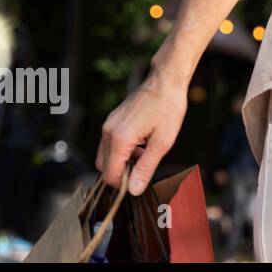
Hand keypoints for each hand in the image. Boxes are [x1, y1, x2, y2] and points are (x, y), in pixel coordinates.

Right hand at [95, 69, 189, 194]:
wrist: (166, 80)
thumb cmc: (168, 108)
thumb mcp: (163, 142)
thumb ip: (146, 167)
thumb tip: (134, 190)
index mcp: (119, 139)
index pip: (110, 175)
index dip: (123, 185)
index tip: (139, 183)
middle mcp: (108, 132)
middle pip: (103, 167)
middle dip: (121, 173)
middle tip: (144, 167)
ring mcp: (108, 124)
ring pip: (106, 155)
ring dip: (122, 161)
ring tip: (146, 152)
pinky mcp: (112, 120)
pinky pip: (110, 143)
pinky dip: (122, 150)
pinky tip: (143, 142)